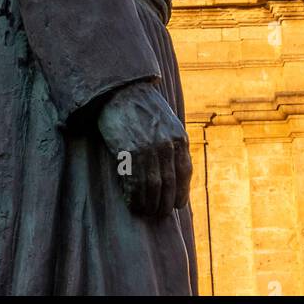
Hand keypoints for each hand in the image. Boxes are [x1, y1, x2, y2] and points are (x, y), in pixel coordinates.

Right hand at [97, 80, 191, 216]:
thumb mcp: (165, 121)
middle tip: (158, 213)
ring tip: (144, 211)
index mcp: (179, 136)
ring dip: (149, 204)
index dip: (181, 193)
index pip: (185, 173)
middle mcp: (167, 144)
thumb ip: (172, 143)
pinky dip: (134, 197)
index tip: (176, 205)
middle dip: (164, 203)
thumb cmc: (141, 106)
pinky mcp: (130, 151)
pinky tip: (131, 202)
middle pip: (169, 184)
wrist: (119, 89)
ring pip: (152, 187)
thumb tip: (173, 171)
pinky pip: (134, 183)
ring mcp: (149, 148)